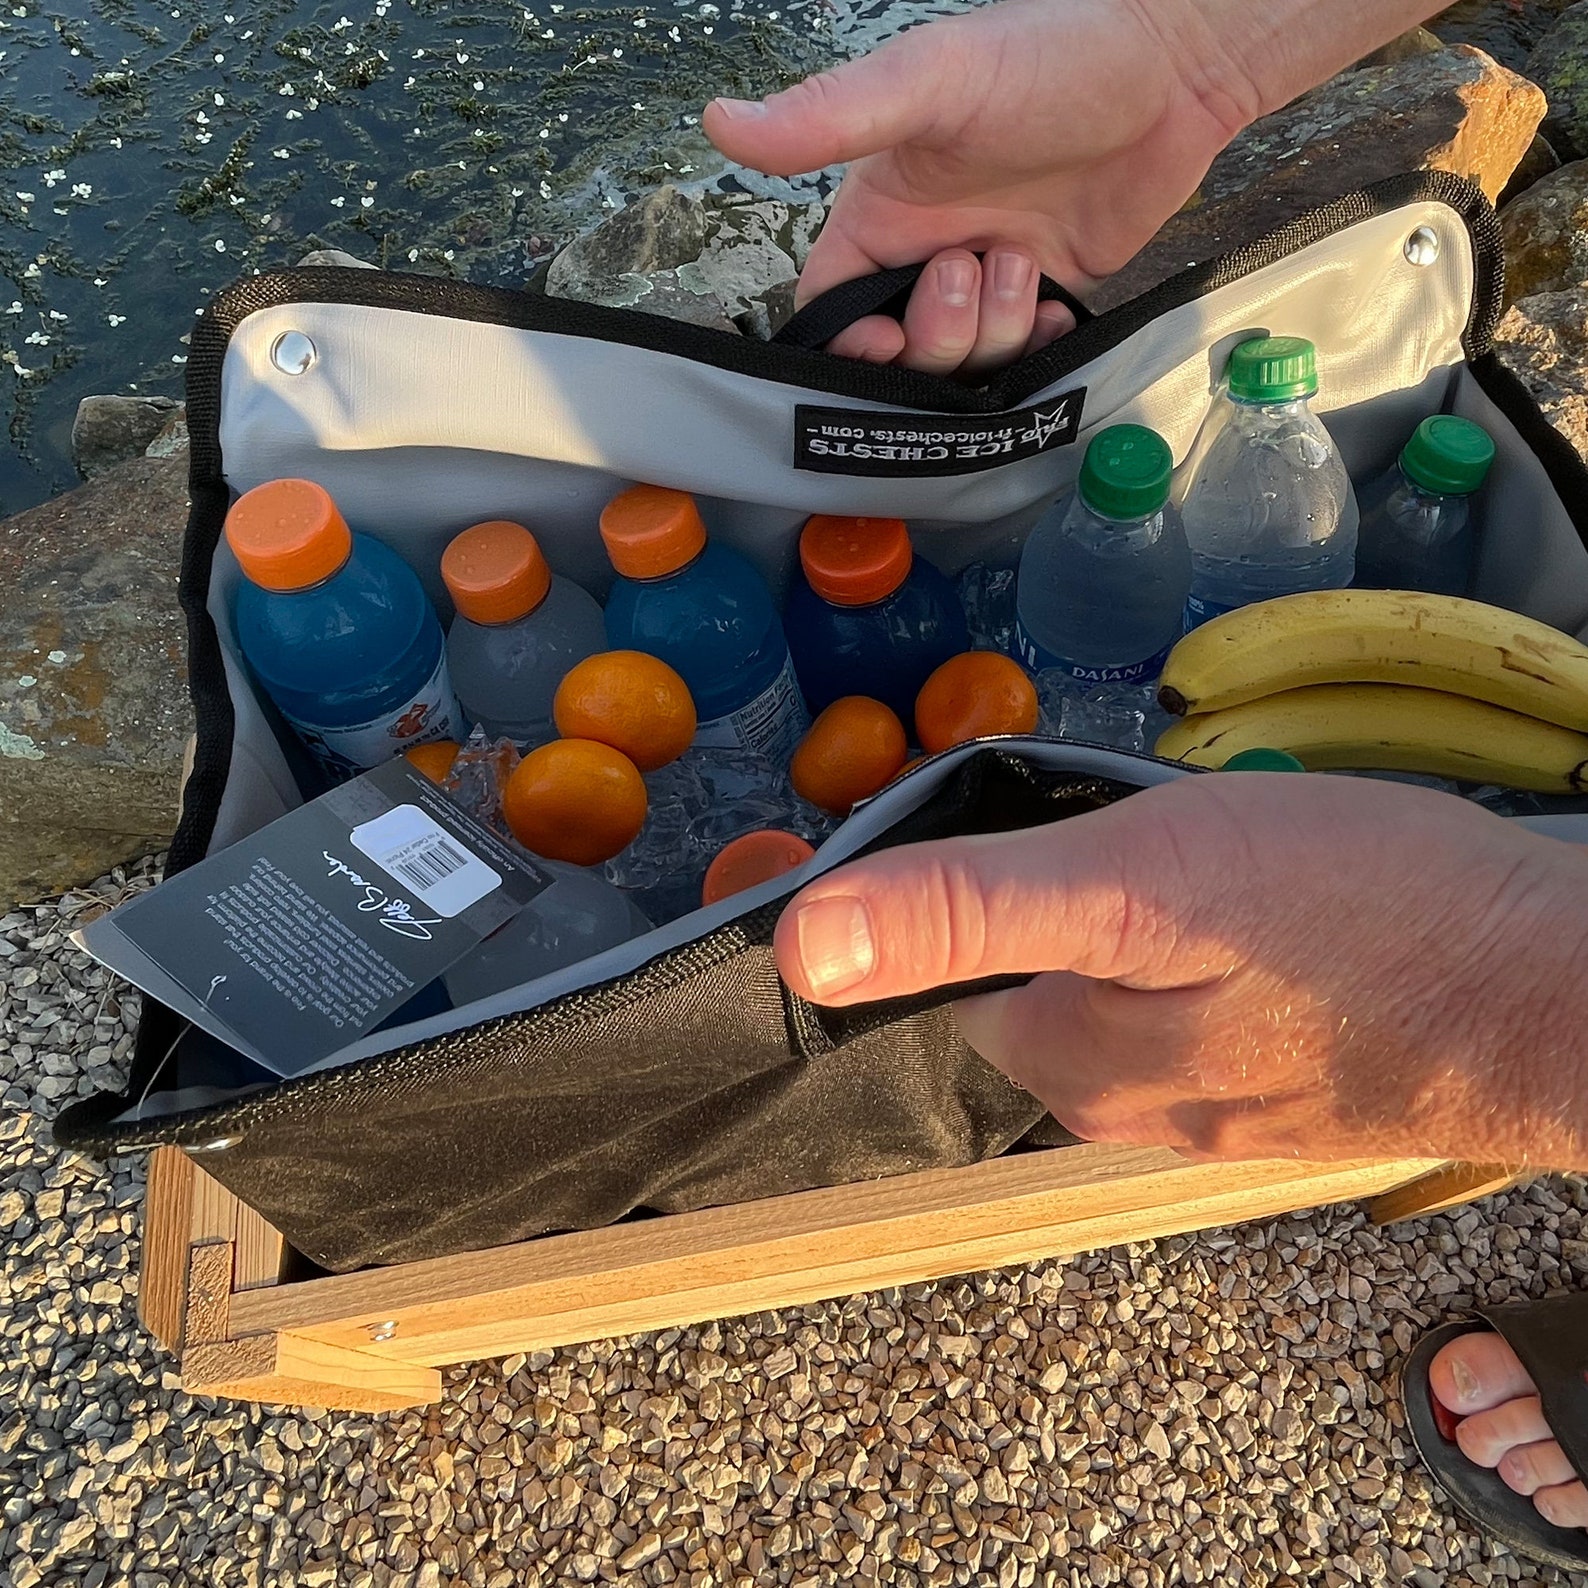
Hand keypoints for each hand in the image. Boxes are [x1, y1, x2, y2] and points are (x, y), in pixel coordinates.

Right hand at [704, 0, 1444, 375]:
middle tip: (976, 267)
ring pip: (967, 359)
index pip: (833, 305)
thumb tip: (720, 124)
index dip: (848, 343)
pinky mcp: (1051, 293)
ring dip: (998, 328)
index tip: (884, 338)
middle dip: (937, 334)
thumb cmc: (1047, 56)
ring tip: (1027, 255)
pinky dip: (1040, 345)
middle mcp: (930, 251)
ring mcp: (992, 277)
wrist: (1174, 67)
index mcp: (886, 212)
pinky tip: (1058, 300)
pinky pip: (1027, 356)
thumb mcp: (927, 81)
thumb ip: (827, 117)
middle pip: (900, 349)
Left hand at [773, 772, 1587, 1166]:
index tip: (941, 821)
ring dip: (1120, 905)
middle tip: (1100, 808)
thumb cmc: (1365, 921)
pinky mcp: (1285, 1071)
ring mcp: (1212, 1095)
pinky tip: (1252, 891)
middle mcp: (1122, 1101)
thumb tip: (805, 949)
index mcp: (1065, 1062)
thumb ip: (971, 910)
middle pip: (1022, 974)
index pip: (931, 977)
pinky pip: (1194, 992)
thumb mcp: (1141, 880)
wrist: (1571, 988)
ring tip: (1190, 839)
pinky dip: (1193, 935)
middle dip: (1035, 890)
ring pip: (1113, 978)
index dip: (915, 895)